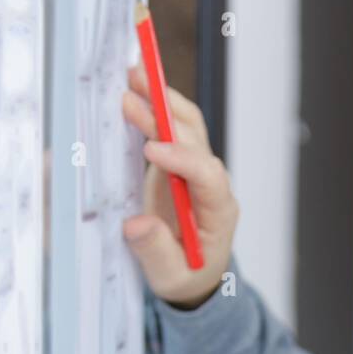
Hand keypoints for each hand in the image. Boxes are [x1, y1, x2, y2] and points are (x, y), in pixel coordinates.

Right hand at [122, 63, 238, 308]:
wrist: (194, 274)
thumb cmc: (186, 276)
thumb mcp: (171, 276)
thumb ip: (156, 252)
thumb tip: (136, 225)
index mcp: (218, 213)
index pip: (208, 177)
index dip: (183, 160)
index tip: (151, 152)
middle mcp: (212, 185)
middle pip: (196, 142)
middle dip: (167, 117)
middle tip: (135, 93)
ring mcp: (196, 171)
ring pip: (187, 127)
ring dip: (163, 101)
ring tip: (135, 77)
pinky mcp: (179, 164)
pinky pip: (171, 131)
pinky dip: (154, 109)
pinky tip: (134, 91)